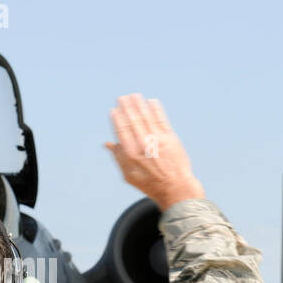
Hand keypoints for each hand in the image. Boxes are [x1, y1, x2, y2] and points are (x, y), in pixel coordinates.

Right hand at [104, 94, 203, 210]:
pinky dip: (156, 109)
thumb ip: (118, 157)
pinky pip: (161, 119)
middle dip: (127, 106)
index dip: (117, 118)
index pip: (122, 130)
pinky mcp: (170, 138)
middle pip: (133, 120)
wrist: (175, 187)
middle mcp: (143, 144)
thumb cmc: (149, 182)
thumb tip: (108, 143)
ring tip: (134, 95)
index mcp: (130, 153)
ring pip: (146, 117)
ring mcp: (157, 139)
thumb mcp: (128, 174)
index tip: (114, 110)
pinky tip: (151, 101)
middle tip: (122, 97)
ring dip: (139, 104)